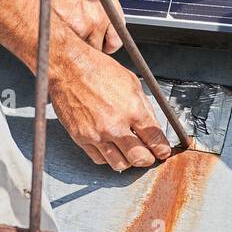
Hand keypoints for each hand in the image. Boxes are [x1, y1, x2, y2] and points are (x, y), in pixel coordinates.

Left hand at [28, 0, 121, 52]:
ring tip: (88, 40)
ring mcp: (99, 21)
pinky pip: (116, 42)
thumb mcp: (36, 1)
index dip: (63, 58)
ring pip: (99, 51)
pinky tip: (104, 38)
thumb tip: (35, 36)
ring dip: (94, 47)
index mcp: (59, 26)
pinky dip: (111, 43)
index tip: (63, 58)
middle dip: (79, 54)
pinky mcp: (113, 14)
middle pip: (82, 56)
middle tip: (76, 48)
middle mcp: (80, 26)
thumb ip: (40, 22)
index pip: (62, 57)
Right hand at [49, 47, 170, 169]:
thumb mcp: (131, 82)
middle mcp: (115, 125)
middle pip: (140, 158)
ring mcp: (97, 134)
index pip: (155, 140)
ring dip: (128, 161)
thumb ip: (144, 107)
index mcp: (132, 109)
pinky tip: (110, 147)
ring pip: (120, 164)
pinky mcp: (81, 138)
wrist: (68, 67)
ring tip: (129, 152)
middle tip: (149, 155)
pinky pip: (99, 159)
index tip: (162, 151)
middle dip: (148, 159)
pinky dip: (108, 157)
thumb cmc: (97, 69)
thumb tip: (153, 126)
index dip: (162, 149)